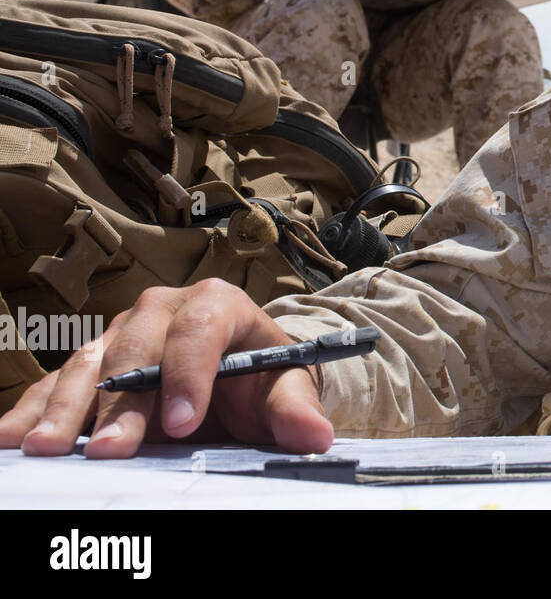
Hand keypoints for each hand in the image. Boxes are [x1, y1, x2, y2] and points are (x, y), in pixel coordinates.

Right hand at [0, 279, 332, 457]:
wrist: (239, 372)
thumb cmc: (261, 373)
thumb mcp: (285, 385)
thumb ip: (296, 408)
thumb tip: (314, 436)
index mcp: (217, 304)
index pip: (199, 329)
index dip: (188, 374)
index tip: (184, 423)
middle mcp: (162, 309)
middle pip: (136, 349)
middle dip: (124, 403)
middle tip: (113, 453)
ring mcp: (121, 333)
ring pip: (90, 365)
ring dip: (66, 409)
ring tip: (46, 449)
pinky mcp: (92, 361)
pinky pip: (58, 383)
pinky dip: (34, 409)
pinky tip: (12, 438)